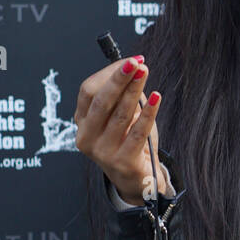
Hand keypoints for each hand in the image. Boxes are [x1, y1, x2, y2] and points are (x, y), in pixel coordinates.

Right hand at [73, 56, 168, 204]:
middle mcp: (86, 136)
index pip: (89, 91)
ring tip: (145, 73)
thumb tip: (134, 68)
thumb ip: (123, 96)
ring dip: (134, 91)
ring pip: (120, 114)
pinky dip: (148, 113)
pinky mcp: (121, 161)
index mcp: (82, 121)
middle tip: (136, 63)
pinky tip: (156, 98)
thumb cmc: (130, 142)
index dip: (109, 73)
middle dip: (119, 79)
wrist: (138, 179)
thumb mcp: (122, 117)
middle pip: (101, 100)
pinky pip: (138, 132)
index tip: (130, 60)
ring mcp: (102, 151)